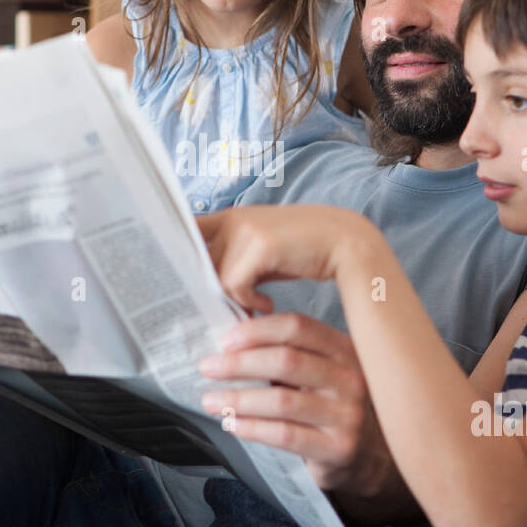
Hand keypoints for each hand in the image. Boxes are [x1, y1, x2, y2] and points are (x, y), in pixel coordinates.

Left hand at [195, 205, 370, 312]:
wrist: (344, 241)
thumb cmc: (301, 251)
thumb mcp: (260, 253)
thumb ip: (233, 263)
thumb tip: (206, 291)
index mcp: (229, 216)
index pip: (186, 230)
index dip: (181, 256)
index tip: (187, 282)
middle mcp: (232, 218)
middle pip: (198, 265)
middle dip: (211, 291)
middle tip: (229, 309)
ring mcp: (244, 229)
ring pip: (216, 279)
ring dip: (234, 300)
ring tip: (256, 305)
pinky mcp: (259, 245)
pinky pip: (235, 285)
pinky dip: (250, 302)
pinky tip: (268, 303)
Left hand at [199, 311, 401, 502]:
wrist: (367, 455)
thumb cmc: (330, 405)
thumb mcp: (320, 371)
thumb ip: (288, 351)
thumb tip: (231, 337)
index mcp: (344, 348)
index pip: (297, 327)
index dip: (257, 330)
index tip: (224, 340)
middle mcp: (352, 378)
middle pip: (287, 360)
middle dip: (239, 364)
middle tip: (207, 367)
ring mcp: (348, 414)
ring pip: (282, 401)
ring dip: (238, 399)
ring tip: (210, 400)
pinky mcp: (339, 448)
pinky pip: (285, 435)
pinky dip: (252, 428)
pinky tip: (232, 424)